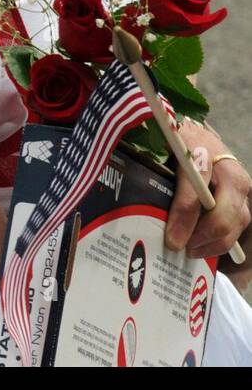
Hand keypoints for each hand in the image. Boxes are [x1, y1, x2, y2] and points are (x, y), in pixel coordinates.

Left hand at [164, 121, 250, 271]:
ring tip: (191, 251)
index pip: (197, 194)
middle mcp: (233, 176)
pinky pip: (238, 225)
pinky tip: (203, 246)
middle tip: (182, 249)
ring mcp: (242, 190)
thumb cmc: (179, 145)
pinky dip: (222, 240)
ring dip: (215, 243)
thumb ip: (159, 174)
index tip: (171, 239)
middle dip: (204, 237)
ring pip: (237, 223)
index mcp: (209, 158)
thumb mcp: (165, 155)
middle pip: (226, 215)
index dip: (184, 219)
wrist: (200, 138)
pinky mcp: (243, 201)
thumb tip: (148, 210)